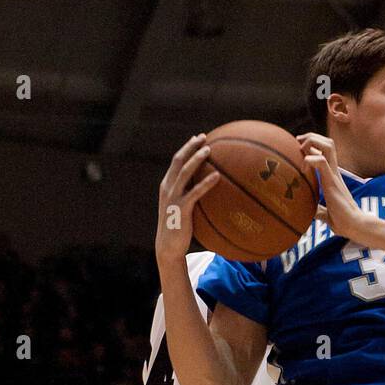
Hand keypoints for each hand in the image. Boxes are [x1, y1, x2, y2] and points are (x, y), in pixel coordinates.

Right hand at [155, 135, 219, 266]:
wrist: (168, 247)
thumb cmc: (178, 229)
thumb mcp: (181, 209)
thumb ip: (189, 196)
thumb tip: (207, 189)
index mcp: (167, 185)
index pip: (176, 161)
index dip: (186, 148)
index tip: (197, 138)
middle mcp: (168, 188)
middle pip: (178, 160)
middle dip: (191, 146)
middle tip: (204, 137)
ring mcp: (173, 197)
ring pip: (185, 172)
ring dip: (197, 159)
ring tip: (209, 149)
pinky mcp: (181, 208)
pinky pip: (195, 192)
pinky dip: (206, 183)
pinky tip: (217, 176)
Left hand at [296, 134, 370, 241]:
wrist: (354, 225)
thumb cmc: (343, 222)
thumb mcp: (327, 214)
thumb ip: (319, 211)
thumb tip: (311, 214)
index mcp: (332, 177)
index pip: (326, 151)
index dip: (313, 144)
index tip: (300, 146)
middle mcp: (334, 172)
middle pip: (327, 143)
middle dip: (311, 137)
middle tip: (298, 141)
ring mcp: (334, 175)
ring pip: (327, 146)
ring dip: (312, 142)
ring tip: (301, 148)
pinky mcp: (332, 181)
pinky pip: (322, 162)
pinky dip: (311, 159)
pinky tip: (304, 165)